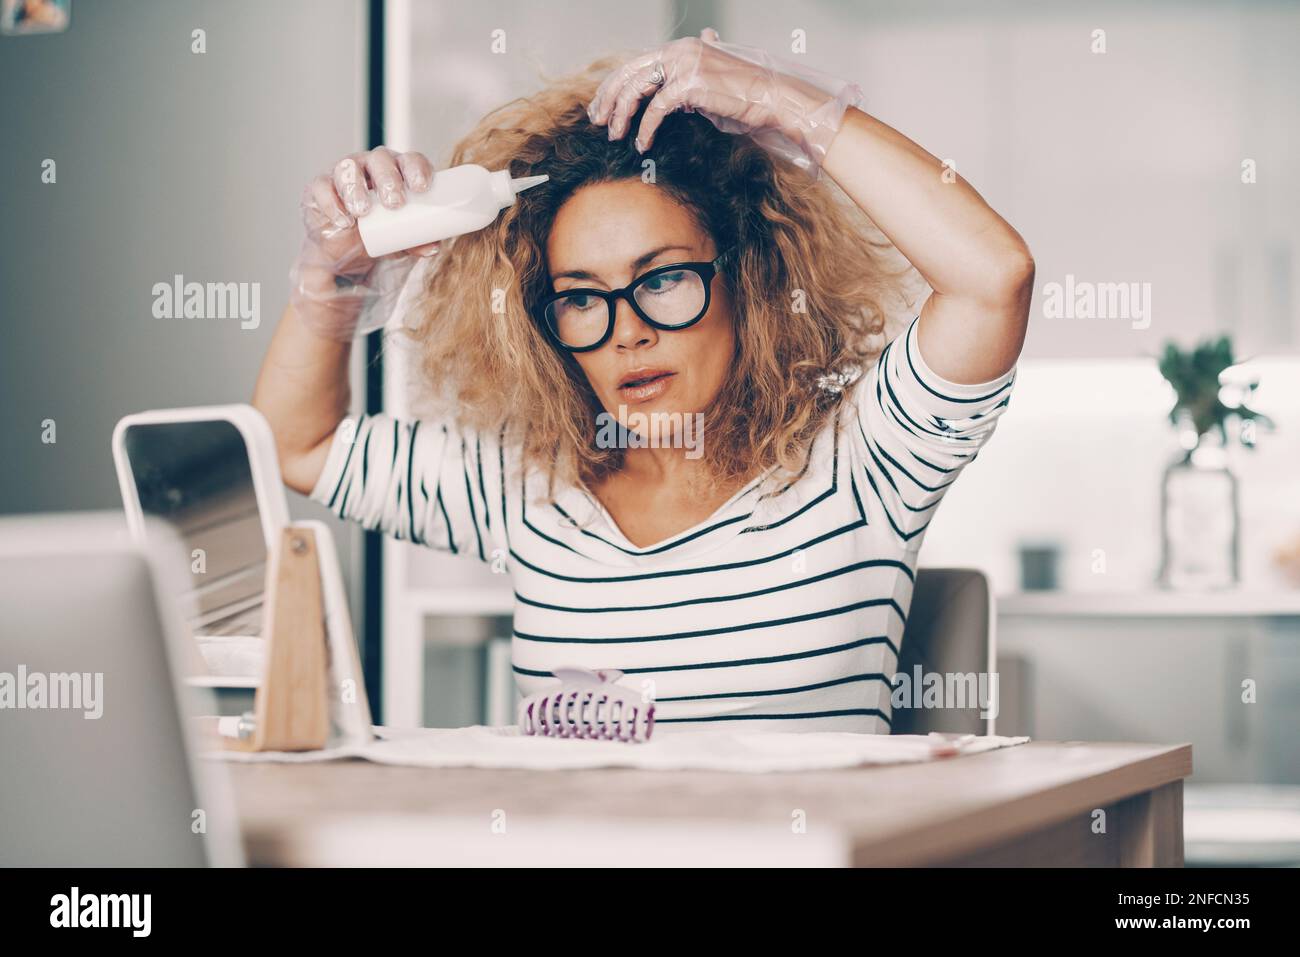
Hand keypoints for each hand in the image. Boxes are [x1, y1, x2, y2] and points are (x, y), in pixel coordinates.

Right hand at [289, 146, 441, 341]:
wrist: (345, 249)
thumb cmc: (379, 232)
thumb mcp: (401, 239)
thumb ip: (416, 241)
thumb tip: (432, 247)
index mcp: (398, 171)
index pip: (410, 159)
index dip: (417, 169)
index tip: (422, 187)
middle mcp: (372, 166)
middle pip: (380, 159)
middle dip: (388, 179)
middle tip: (395, 203)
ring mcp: (345, 173)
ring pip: (349, 168)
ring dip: (356, 188)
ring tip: (363, 212)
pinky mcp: (321, 186)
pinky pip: (322, 186)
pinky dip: (331, 202)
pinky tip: (342, 220)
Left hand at [587, 28, 861, 176]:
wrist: (772, 100)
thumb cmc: (743, 99)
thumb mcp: (709, 85)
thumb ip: (687, 80)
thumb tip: (670, 94)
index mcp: (680, 48)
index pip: (636, 64)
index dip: (614, 86)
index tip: (602, 107)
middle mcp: (679, 50)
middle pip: (629, 73)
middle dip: (608, 99)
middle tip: (597, 122)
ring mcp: (684, 65)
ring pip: (637, 89)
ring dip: (622, 115)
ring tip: (616, 135)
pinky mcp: (690, 85)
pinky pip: (656, 109)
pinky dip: (645, 129)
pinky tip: (643, 144)